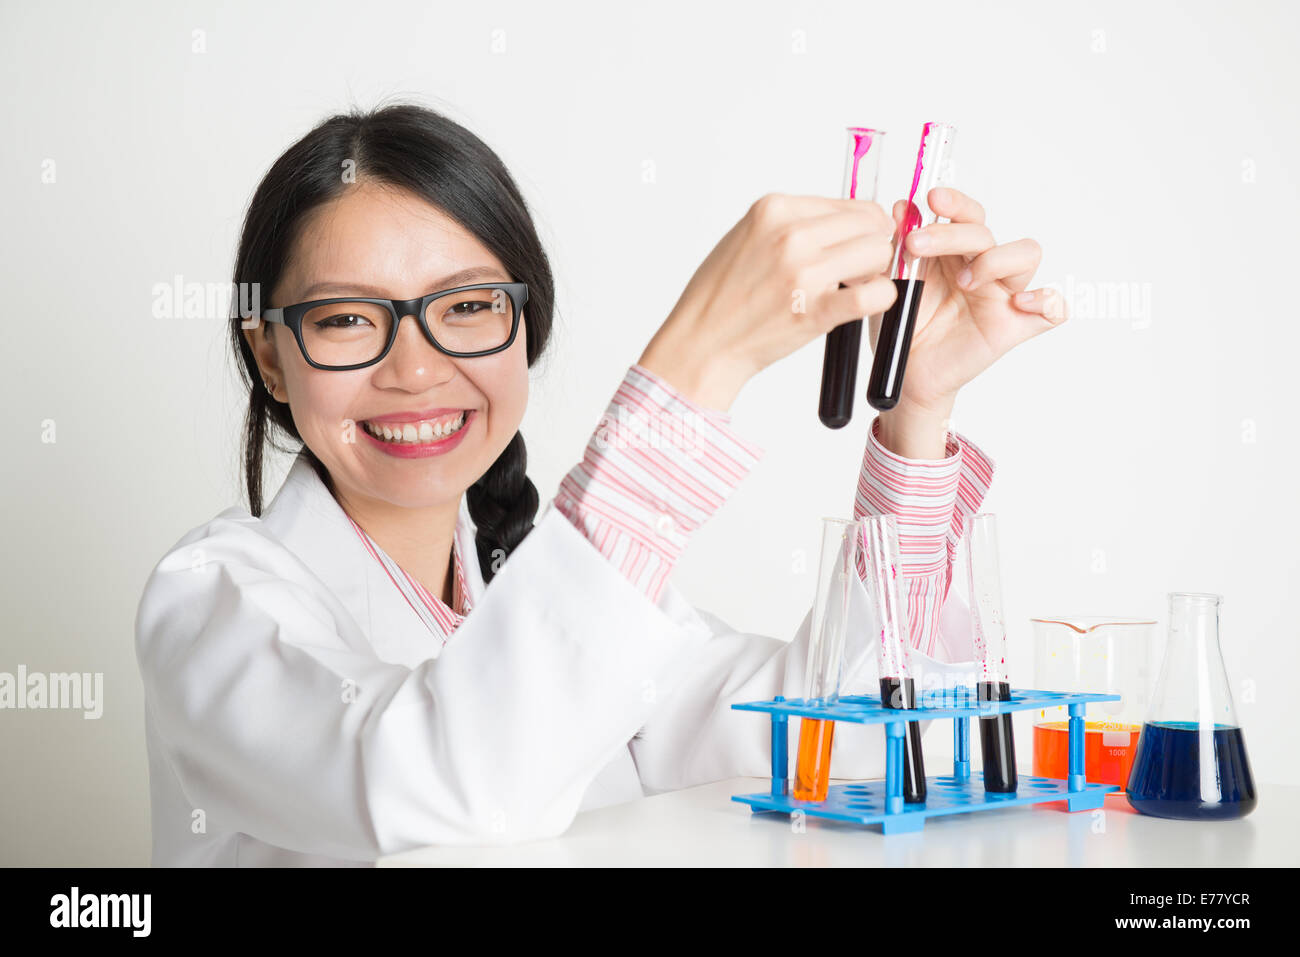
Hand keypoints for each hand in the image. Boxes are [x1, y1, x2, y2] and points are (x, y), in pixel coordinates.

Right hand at [639, 193, 897, 412]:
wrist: (702, 342)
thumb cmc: (721, 296)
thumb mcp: (749, 237)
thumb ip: (792, 223)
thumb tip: (842, 220)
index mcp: (775, 209)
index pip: (850, 204)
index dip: (862, 227)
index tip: (856, 245)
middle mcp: (790, 235)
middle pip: (870, 224)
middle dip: (872, 246)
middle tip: (859, 269)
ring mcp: (804, 272)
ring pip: (877, 254)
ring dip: (875, 271)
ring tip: (853, 286)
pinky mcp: (814, 310)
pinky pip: (874, 295)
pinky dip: (882, 297)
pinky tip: (870, 302)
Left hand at [874, 186, 1066, 420]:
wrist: (904, 375)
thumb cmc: (902, 327)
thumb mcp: (888, 284)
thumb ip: (894, 248)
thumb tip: (898, 208)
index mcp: (954, 252)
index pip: (966, 215)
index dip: (954, 203)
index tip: (930, 199)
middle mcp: (982, 266)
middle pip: (985, 232)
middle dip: (951, 233)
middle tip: (916, 246)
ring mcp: (1002, 295)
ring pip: (1026, 254)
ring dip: (994, 259)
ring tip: (963, 281)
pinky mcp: (1014, 326)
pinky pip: (1052, 310)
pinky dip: (1047, 301)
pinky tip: (1019, 303)